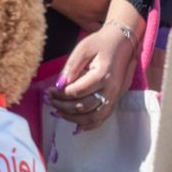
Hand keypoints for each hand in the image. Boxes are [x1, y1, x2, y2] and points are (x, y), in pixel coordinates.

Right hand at [49, 0, 114, 30]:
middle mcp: (107, 4)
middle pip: (119, 5)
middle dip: (118, 0)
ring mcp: (95, 14)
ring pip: (110, 18)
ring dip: (111, 14)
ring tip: (109, 10)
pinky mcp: (82, 21)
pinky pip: (96, 28)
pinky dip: (100, 27)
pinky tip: (102, 26)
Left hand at [52, 10, 140, 131]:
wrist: (122, 43)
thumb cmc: (100, 43)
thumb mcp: (82, 49)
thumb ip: (71, 68)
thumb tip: (59, 85)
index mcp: (103, 75)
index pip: (77, 91)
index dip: (60, 94)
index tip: (48, 91)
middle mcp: (112, 89)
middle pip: (85, 106)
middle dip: (63, 106)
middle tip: (49, 101)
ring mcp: (116, 96)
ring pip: (94, 116)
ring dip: (73, 118)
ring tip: (57, 113)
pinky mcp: (116, 99)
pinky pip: (104, 117)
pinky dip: (90, 125)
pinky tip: (76, 128)